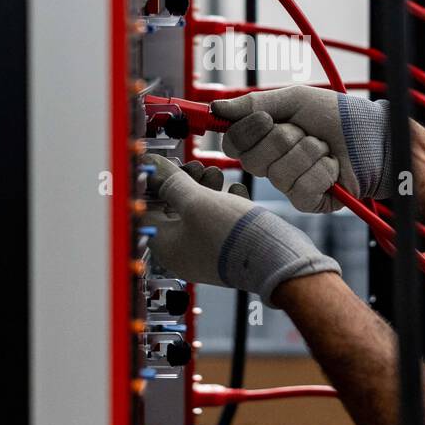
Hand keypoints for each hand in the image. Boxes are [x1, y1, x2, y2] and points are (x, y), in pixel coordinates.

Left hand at [141, 154, 340, 306]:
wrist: (276, 259)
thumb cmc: (233, 236)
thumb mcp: (196, 200)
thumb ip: (171, 181)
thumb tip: (153, 166)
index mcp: (166, 247)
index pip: (148, 211)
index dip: (155, 185)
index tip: (164, 167)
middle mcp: (183, 254)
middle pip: (174, 211)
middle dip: (185, 183)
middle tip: (196, 165)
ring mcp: (207, 254)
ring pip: (198, 214)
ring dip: (206, 190)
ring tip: (217, 173)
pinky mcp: (228, 252)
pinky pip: (219, 224)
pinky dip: (224, 204)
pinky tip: (234, 191)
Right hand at [212, 85, 391, 212]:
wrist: (377, 136)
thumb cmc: (340, 117)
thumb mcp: (295, 100)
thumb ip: (254, 104)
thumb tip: (216, 107)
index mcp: (265, 140)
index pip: (234, 142)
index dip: (247, 131)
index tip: (267, 118)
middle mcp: (273, 164)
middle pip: (253, 159)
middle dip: (286, 137)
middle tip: (307, 131)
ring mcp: (290, 186)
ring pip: (280, 172)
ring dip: (310, 151)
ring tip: (326, 147)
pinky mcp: (309, 202)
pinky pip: (301, 188)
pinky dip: (323, 171)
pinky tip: (334, 167)